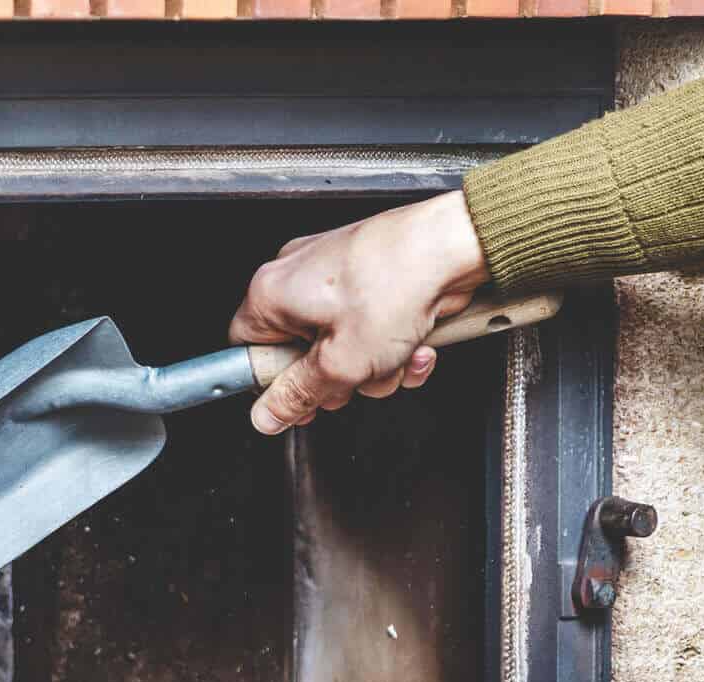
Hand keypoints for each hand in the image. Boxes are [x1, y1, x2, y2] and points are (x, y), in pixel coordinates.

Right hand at [229, 190, 490, 434]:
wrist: (457, 243)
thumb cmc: (398, 281)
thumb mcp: (340, 364)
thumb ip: (297, 396)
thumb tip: (267, 416)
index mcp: (271, 292)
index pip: (246, 354)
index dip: (273, 385)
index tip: (299, 401)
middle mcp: (297, 275)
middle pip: (300, 355)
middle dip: (337, 377)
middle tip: (357, 377)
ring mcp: (335, 272)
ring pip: (342, 346)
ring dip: (375, 365)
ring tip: (397, 356)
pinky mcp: (371, 275)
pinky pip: (370, 327)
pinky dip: (394, 342)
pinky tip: (414, 343)